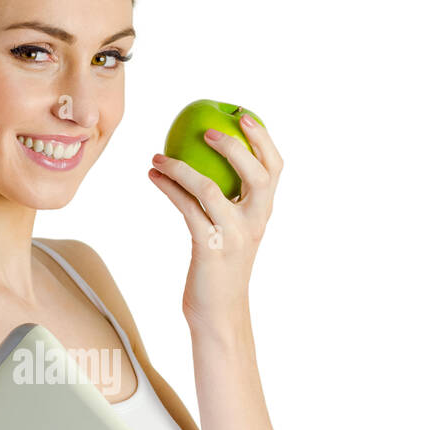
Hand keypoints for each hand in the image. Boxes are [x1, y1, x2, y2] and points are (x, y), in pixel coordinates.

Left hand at [148, 113, 283, 335]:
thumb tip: (207, 166)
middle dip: (235, 146)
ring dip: (180, 167)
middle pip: (257, 174)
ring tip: (157, 157)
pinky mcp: (209, 248)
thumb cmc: (218, 271)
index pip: (274, 169)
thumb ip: (230, 205)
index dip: (263, 139)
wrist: (218, 314)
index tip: (243, 115)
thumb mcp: (232, 233)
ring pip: (210, 188)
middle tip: (205, 128)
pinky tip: (153, 177)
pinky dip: (168, 188)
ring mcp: (234, 236)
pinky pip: (187, 208)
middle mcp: (254, 222)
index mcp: (263, 214)